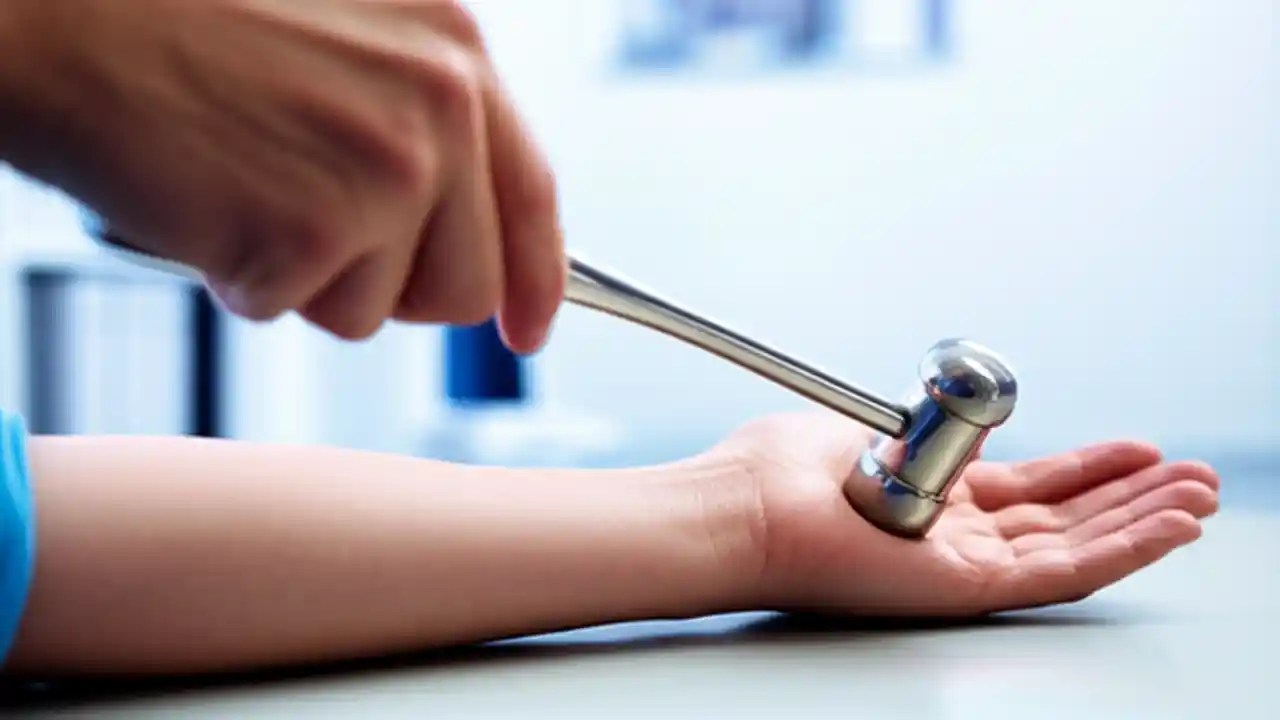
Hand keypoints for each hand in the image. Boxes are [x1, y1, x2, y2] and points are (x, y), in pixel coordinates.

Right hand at [0, 0, 563, 348]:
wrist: (66, 14)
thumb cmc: (183, 22)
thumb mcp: (347, 39)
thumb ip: (420, 120)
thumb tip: (458, 230)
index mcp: (454, 50)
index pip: (532, 195)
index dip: (536, 278)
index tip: (529, 328)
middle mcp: (441, 105)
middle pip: (467, 283)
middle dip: (396, 285)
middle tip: (314, 232)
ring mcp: (388, 167)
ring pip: (380, 309)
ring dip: (309, 276)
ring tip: (247, 184)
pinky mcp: (318, 226)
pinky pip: (296, 308)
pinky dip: (242, 276)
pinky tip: (210, 199)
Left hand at [712, 412, 1219, 616]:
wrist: (747, 505)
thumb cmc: (782, 469)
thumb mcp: (876, 430)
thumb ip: (931, 430)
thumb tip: (968, 415)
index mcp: (935, 501)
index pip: (1030, 492)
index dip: (1088, 471)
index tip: (1135, 449)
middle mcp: (955, 538)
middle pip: (1065, 521)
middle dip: (1131, 496)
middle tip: (1188, 476)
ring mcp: (964, 567)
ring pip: (1075, 550)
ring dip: (1143, 523)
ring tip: (1198, 499)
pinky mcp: (967, 588)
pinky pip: (1062, 573)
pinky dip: (1123, 549)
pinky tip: (1170, 527)